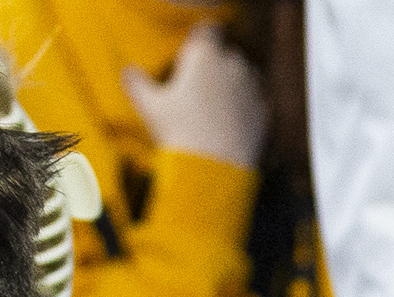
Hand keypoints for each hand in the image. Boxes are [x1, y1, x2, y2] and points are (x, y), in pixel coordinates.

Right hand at [123, 26, 266, 169]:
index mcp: (205, 57)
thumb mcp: (150, 106)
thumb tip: (128, 72)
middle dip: (216, 63)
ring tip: (216, 100)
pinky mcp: (265, 112)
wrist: (216, 168)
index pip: (208, 32)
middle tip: (199, 82)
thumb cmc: (181, 132)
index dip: (199, 41)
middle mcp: (234, 67)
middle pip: (227, 54)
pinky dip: (247, 104)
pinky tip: (232, 118)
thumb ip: (137, 83)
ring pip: (247, 74)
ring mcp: (253, 89)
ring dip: (235, 81)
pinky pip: (257, 100)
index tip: (190, 54)